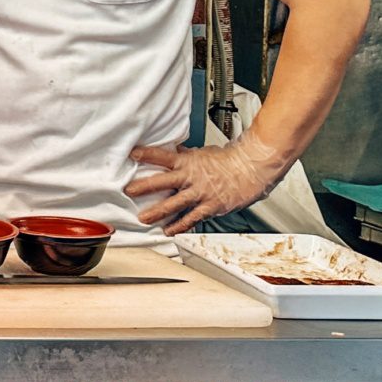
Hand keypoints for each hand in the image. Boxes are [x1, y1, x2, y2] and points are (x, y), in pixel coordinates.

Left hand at [125, 133, 288, 234]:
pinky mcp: (210, 207)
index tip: (132, 153)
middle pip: (162, 182)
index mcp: (188, 162)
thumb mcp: (203, 153)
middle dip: (143, 187)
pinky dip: (179, 226)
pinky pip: (191, 219)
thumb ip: (185, 156)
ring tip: (143, 218)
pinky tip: (169, 231)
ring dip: (156, 212)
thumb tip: (172, 151)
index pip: (163, 156)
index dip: (147, 154)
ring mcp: (200, 193)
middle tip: (128, 191)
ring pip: (173, 204)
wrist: (252, 168)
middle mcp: (191, 178)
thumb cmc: (229, 160)